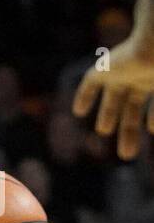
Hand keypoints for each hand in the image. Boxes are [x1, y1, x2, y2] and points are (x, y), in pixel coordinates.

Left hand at [72, 35, 153, 160]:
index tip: (153, 131)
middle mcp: (144, 74)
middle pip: (133, 106)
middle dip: (129, 130)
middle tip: (126, 155)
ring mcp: (125, 70)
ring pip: (113, 96)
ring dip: (107, 113)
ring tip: (102, 131)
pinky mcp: (107, 67)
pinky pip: (91, 81)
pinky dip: (84, 95)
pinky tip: (77, 112)